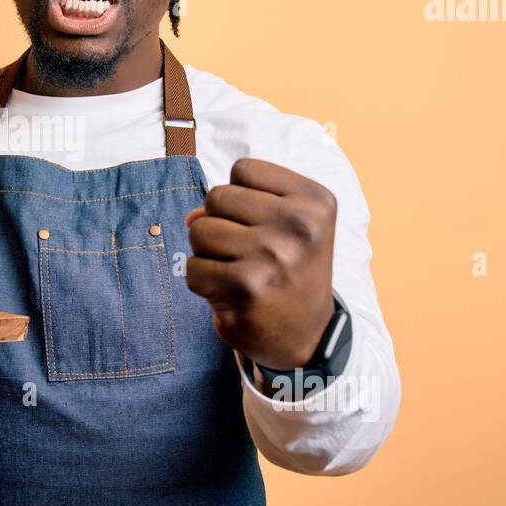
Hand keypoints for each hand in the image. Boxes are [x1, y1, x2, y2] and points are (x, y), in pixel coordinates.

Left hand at [184, 157, 336, 368]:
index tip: (264, 223)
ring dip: (208, 251)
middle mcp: (299, 225)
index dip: (241, 196)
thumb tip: (191, 217)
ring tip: (238, 269)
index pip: (244, 169)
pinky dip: (202, 281)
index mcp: (315, 201)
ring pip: (199, 229)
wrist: (306, 336)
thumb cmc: (289, 269)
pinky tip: (230, 292)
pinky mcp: (245, 287)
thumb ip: (237, 204)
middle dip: (219, 221)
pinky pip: (193, 267)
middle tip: (247, 250)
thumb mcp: (284, 225)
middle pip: (217, 196)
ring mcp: (272, 256)